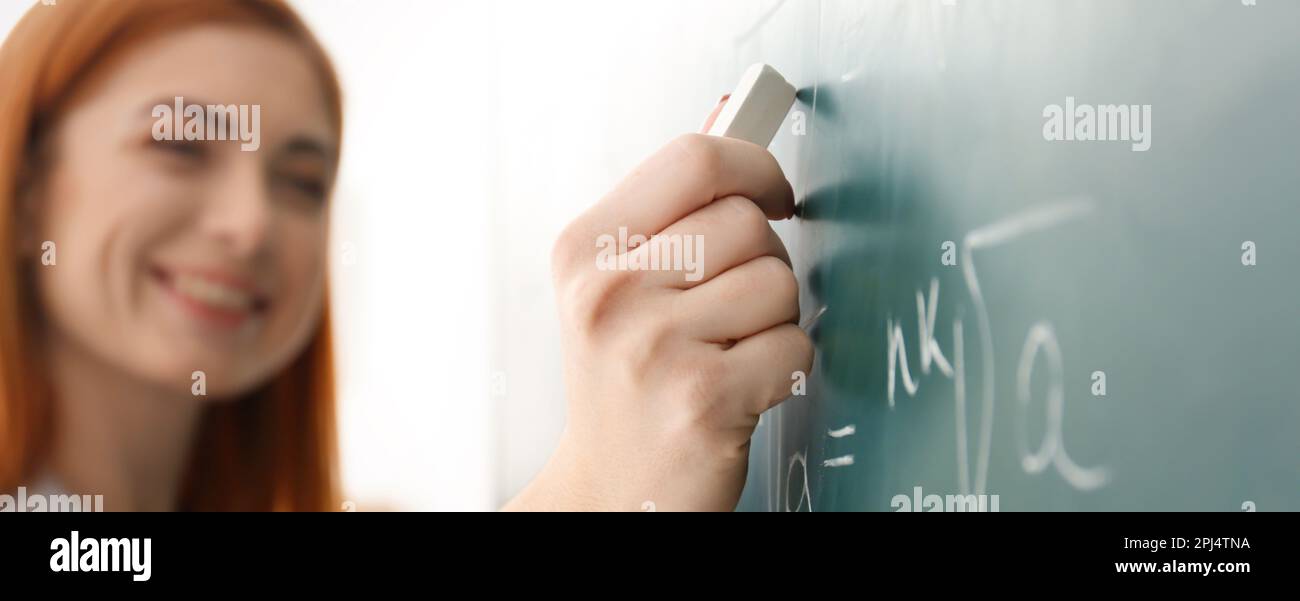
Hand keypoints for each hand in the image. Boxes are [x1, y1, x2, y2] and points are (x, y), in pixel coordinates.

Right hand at [506, 99, 811, 510]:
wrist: (611, 492)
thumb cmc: (623, 385)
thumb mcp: (617, 286)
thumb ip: (671, 205)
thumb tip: (732, 114)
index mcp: (586, 251)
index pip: (694, 159)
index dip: (754, 166)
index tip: (772, 193)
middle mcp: (610, 293)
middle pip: (749, 222)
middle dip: (762, 262)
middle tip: (728, 307)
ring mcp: (655, 347)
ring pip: (780, 283)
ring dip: (774, 320)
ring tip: (727, 353)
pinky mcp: (705, 398)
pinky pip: (797, 346)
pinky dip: (786, 370)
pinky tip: (741, 389)